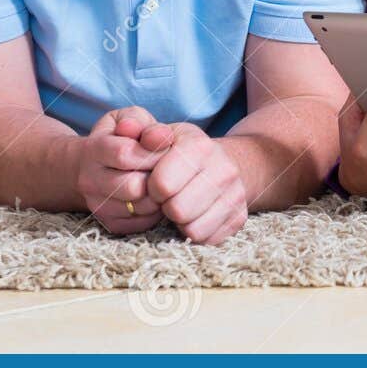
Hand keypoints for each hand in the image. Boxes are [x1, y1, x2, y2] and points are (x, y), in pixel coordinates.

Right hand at [77, 106, 166, 234]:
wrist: (90, 166)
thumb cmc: (118, 138)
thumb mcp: (128, 119)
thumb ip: (143, 123)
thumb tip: (160, 136)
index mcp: (94, 150)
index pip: (124, 154)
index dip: (152, 151)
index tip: (166, 147)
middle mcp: (90, 181)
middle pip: (132, 186)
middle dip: (157, 176)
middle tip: (167, 167)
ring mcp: (98, 205)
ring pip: (139, 207)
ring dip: (159, 194)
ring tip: (163, 180)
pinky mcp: (110, 224)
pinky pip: (142, 223)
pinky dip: (156, 211)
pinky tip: (156, 196)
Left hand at [143, 123, 247, 244]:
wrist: (227, 163)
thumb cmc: (185, 153)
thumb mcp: (167, 136)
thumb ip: (144, 134)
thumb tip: (127, 127)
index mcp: (201, 146)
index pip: (161, 184)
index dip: (152, 187)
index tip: (156, 182)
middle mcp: (225, 170)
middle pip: (177, 210)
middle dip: (166, 207)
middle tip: (169, 197)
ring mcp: (236, 195)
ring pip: (193, 230)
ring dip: (181, 222)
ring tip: (182, 205)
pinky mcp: (239, 218)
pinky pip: (207, 240)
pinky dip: (196, 232)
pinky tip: (196, 216)